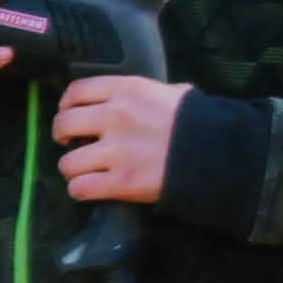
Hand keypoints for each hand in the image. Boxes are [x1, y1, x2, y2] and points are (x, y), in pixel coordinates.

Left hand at [53, 75, 188, 202]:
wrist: (220, 154)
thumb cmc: (201, 123)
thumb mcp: (177, 94)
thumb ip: (156, 92)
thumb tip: (159, 93)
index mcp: (126, 91)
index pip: (76, 92)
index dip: (67, 105)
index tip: (70, 114)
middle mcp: (114, 117)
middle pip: (63, 125)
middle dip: (62, 137)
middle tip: (72, 145)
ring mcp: (115, 150)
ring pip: (67, 163)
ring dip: (73, 170)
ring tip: (85, 171)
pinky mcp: (120, 181)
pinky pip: (80, 188)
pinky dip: (81, 190)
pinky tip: (90, 188)